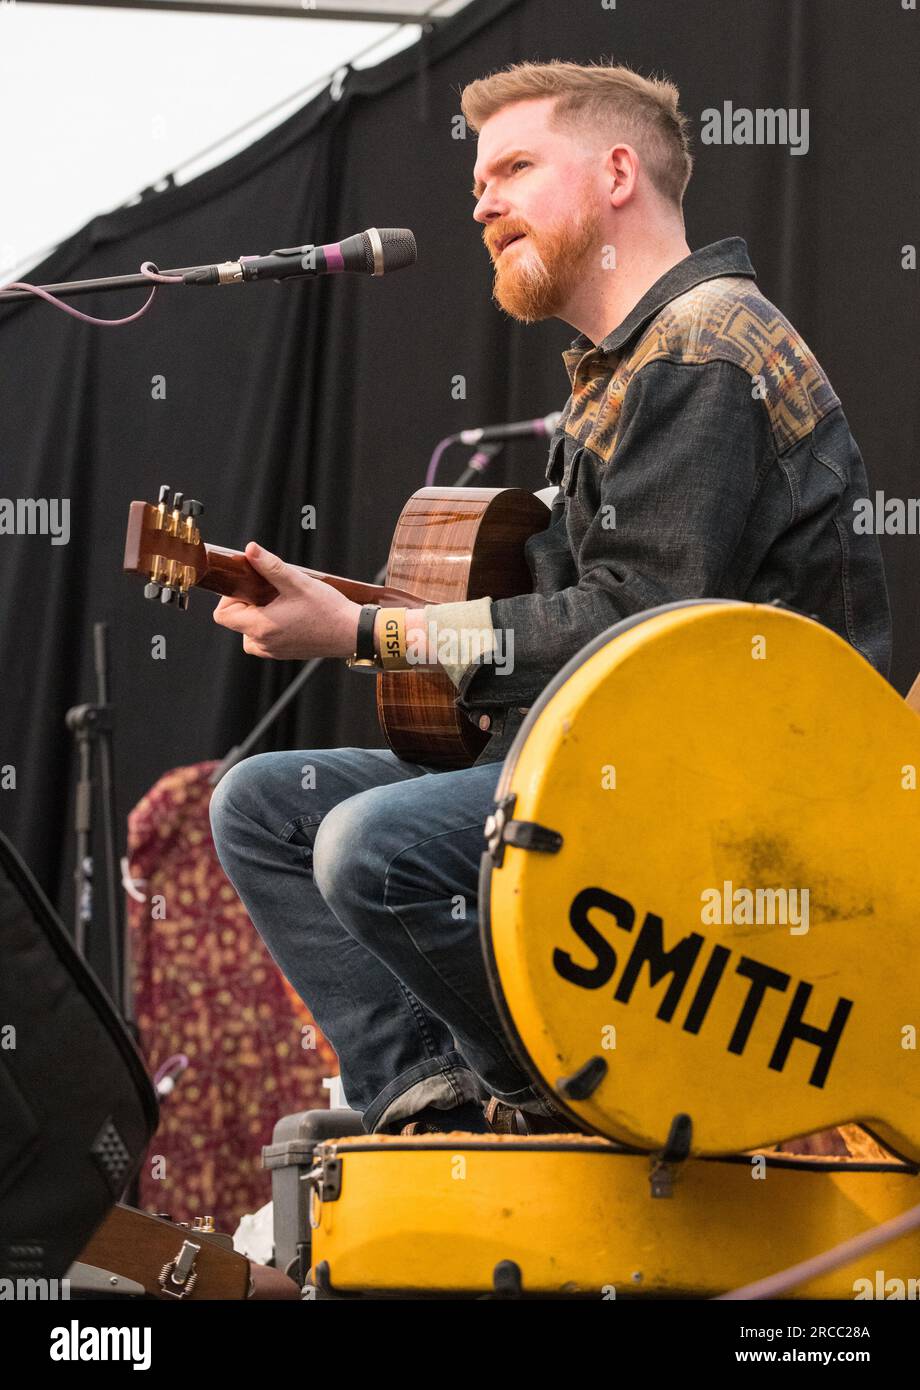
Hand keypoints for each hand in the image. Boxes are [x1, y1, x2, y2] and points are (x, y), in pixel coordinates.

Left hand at [212, 542, 360, 660]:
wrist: (352, 633)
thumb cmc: (327, 610)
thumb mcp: (298, 582)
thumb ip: (270, 566)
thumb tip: (250, 550)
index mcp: (261, 626)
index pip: (223, 615)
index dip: (229, 598)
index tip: (248, 587)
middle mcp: (263, 643)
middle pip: (235, 622)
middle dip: (246, 604)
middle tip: (267, 591)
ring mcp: (273, 651)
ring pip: (248, 632)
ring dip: (256, 616)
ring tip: (279, 603)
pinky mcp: (284, 653)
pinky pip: (264, 640)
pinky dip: (269, 626)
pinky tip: (288, 614)